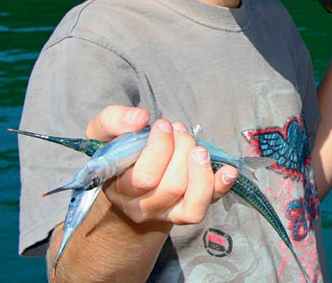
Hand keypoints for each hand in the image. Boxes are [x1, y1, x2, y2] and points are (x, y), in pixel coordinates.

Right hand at [84, 106, 237, 225]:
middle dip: (182, 150)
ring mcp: (167, 212)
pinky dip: (221, 187)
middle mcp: (143, 207)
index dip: (160, 148)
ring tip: (197, 147)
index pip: (144, 178)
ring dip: (200, 167)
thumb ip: (112, 121)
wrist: (129, 183)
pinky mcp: (188, 212)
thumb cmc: (119, 154)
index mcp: (120, 189)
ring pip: (191, 199)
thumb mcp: (104, 134)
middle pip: (172, 185)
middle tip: (179, 130)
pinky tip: (228, 170)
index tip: (163, 124)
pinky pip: (206, 206)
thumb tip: (140, 118)